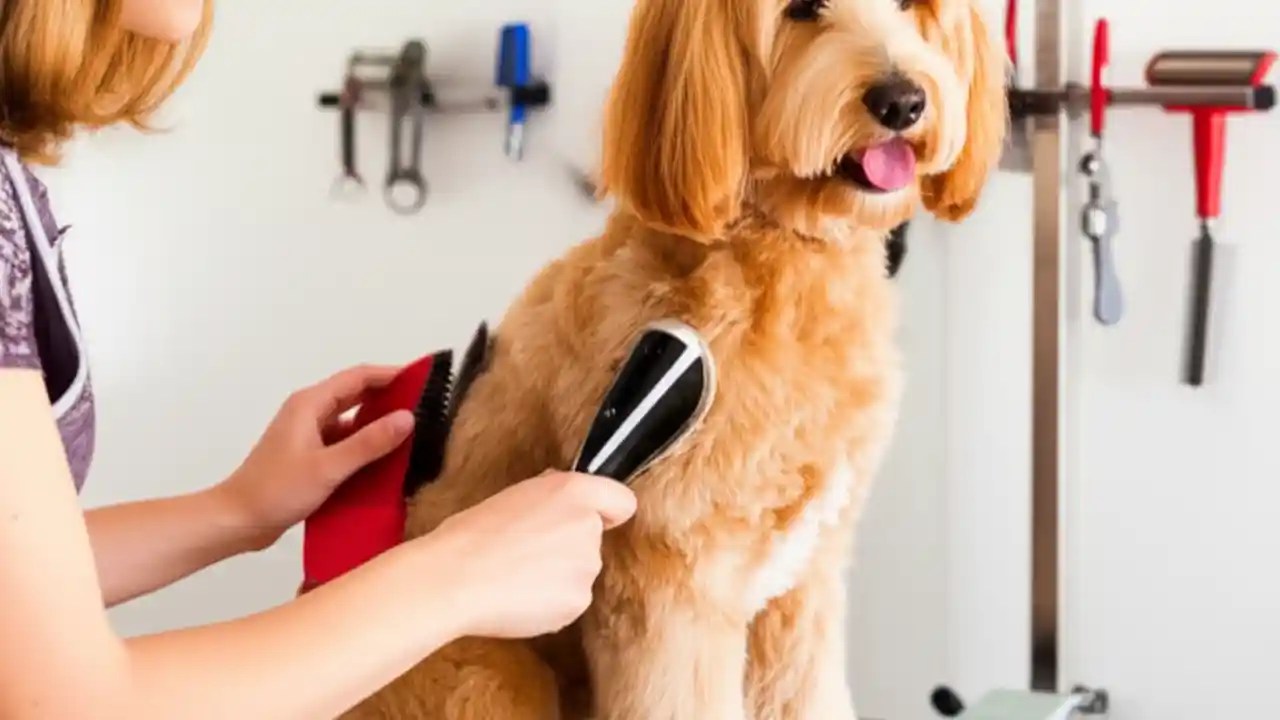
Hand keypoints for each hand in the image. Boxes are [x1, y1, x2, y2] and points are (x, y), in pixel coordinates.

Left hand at [215, 364, 415, 549]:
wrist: (237, 520)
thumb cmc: (278, 490)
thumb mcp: (329, 467)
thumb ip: (369, 443)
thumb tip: (407, 418)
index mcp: (310, 404)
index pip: (358, 377)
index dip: (391, 374)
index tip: (424, 378)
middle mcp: (309, 412)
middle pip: (356, 394)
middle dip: (389, 397)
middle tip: (425, 406)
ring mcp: (308, 433)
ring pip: (351, 419)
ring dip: (377, 423)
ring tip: (412, 432)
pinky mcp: (309, 454)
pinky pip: (343, 439)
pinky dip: (363, 444)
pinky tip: (384, 459)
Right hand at [421, 471, 636, 638]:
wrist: (454, 579)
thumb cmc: (471, 535)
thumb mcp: (513, 496)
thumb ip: (550, 498)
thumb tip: (559, 504)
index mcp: (574, 492)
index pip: (621, 501)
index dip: (606, 511)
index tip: (592, 519)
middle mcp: (588, 528)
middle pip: (593, 540)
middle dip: (567, 547)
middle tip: (526, 552)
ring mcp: (586, 567)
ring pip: (579, 573)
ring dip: (558, 577)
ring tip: (515, 577)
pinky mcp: (578, 602)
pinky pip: (569, 601)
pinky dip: (550, 603)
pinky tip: (518, 598)